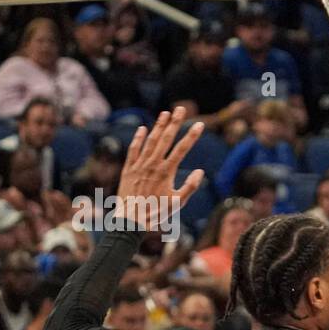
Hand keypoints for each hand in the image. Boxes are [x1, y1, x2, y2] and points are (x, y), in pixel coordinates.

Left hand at [116, 108, 205, 229]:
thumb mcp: (177, 203)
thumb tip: (200, 171)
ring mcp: (139, 165)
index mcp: (166, 172)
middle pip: (166, 139)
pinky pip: (133, 150)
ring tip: (165, 113)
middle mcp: (152, 165)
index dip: (192, 136)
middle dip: (175, 123)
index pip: (182, 149)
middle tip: (181, 109)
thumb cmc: (156, 214)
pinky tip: (142, 128)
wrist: (131, 221)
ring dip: (158, 126)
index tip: (200, 125)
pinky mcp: (128, 169)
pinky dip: (138, 139)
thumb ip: (189, 187)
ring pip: (150, 141)